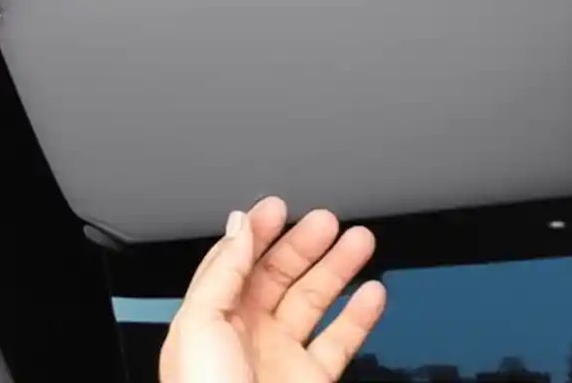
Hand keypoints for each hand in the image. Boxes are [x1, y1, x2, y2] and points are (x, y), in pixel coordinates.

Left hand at [159, 197, 385, 382]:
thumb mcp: (198, 325)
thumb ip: (222, 271)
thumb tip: (239, 225)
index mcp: (209, 319)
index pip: (237, 262)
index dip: (258, 231)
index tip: (279, 207)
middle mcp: (245, 335)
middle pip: (280, 276)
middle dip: (304, 244)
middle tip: (327, 220)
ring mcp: (280, 358)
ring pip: (315, 301)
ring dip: (338, 269)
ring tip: (360, 242)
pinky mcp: (311, 379)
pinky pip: (339, 340)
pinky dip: (360, 315)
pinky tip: (373, 292)